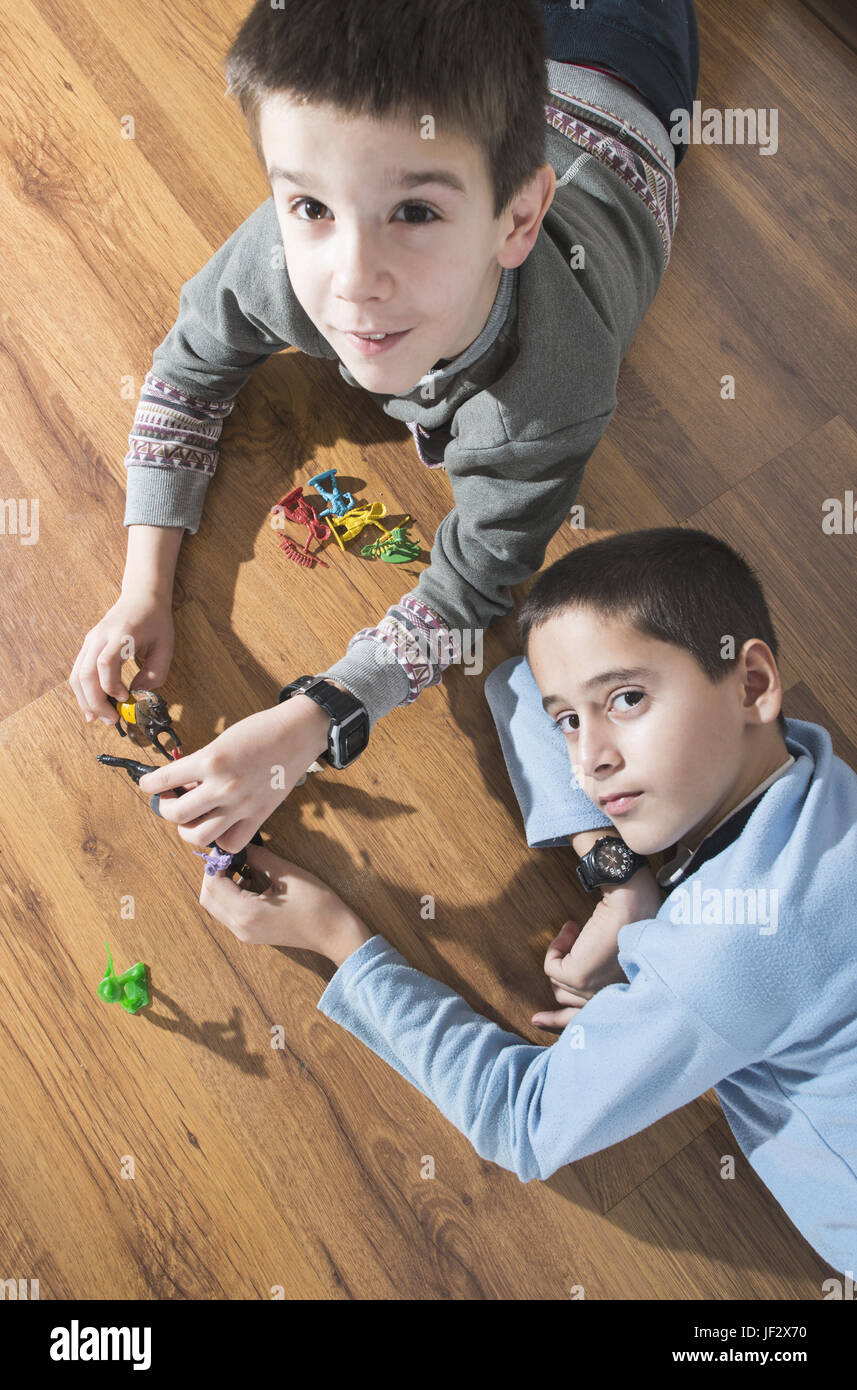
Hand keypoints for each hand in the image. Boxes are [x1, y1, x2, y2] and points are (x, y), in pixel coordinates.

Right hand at [70, 591, 173, 722]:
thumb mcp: (166, 647)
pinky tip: (92, 707)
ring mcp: (91, 640)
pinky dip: (83, 691)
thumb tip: (137, 695)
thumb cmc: (156, 622)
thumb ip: (155, 674)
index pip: (105, 663)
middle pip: (86, 673)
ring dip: (85, 700)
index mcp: (122, 635)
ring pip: (77, 675)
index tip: (125, 698)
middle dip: (95, 702)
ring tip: (99, 719)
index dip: (111, 685)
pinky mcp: (88, 646)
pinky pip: (79, 672)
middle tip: (111, 721)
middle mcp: (100, 637)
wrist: (141, 596)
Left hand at [136, 697, 329, 853]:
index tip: (148, 785)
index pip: (163, 779)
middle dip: (166, 808)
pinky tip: (219, 827)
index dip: (149, 784)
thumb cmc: (260, 731)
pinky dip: (220, 840)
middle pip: (176, 814)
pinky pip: (231, 842)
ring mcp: (241, 805)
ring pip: (199, 835)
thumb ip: (201, 765)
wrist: (297, 733)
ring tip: (191, 818)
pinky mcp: (259, 816)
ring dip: (188, 829)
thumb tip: (183, 785)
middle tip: (170, 801)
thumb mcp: (221, 741)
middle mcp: (223, 786)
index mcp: (210, 760)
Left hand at [199, 842, 372, 963]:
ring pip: (216, 906)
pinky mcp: (252, 934)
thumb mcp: (287, 873)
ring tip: (242, 866)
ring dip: (222, 884)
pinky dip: (232, 895)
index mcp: (247, 913)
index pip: (213, 884)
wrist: (335, 933)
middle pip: (208, 898)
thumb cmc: (316, 904)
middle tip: (232, 856)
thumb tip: (241, 846)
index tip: (227, 848)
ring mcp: (245, 934)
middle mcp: (240, 927)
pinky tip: (251, 881)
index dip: (216, 863)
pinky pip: (229, 913)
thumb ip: (259, 858)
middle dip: (214, 874)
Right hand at [532, 867, 665, 1031]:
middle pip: (567, 1002)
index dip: (562, 1021)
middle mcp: (608, 998)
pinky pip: (551, 967)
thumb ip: (597, 972)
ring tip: (574, 932)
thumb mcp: (612, 955)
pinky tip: (571, 929)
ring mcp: (592, 990)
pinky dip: (556, 946)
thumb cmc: (627, 923)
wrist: (631, 907)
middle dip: (552, 1014)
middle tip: (536, 1018)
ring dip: (560, 955)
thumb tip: (567, 978)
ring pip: (558, 982)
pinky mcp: (579, 977)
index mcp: (620, 997)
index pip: (589, 1017)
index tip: (539, 1022)